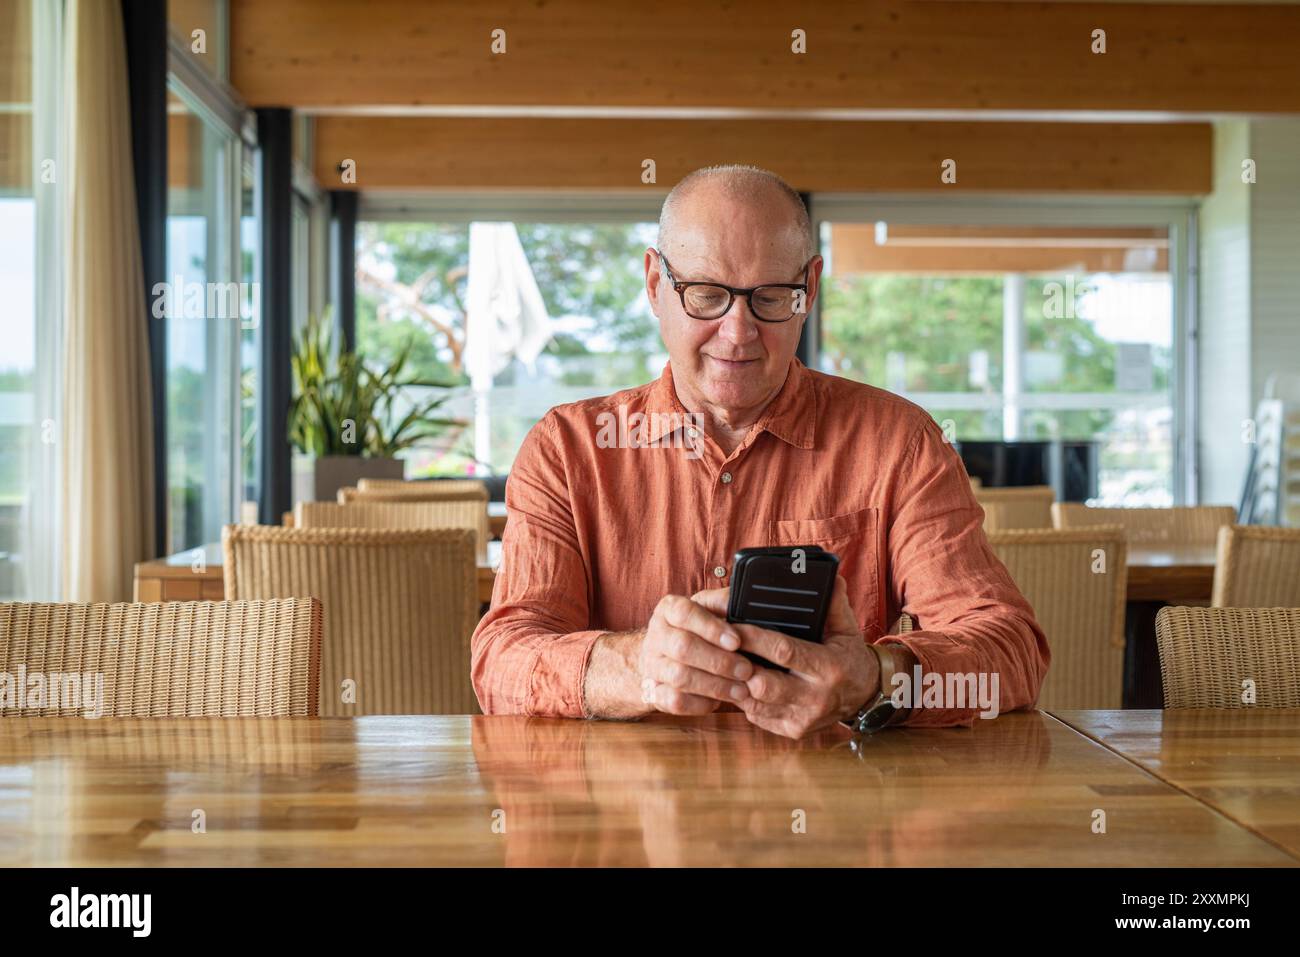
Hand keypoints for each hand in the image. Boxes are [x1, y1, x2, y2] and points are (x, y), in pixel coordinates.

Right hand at [637, 593, 755, 714]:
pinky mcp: (653, 692)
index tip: (736, 642)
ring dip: (714, 685)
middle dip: (719, 661)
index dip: (711, 628)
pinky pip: (674, 701)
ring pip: (679, 677)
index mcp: (669, 609)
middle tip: (746, 670)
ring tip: (741, 690)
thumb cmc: (696, 631)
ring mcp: (652, 665)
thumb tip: (743, 605)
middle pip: (682, 647)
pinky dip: (699, 703)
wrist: (665, 657)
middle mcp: (656, 635)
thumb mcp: (709, 611)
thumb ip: (724, 605)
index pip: (684, 613)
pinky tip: (717, 702)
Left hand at [694, 576, 878, 738]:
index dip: (754, 639)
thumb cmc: (850, 656)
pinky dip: (745, 699)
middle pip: (763, 684)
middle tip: (720, 648)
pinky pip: (758, 717)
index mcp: (829, 667)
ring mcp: (803, 719)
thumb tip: (829, 576)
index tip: (732, 626)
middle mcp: (816, 697)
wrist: (866, 696)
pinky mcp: (793, 731)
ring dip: (737, 683)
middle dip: (738, 666)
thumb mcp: (847, 629)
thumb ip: (834, 603)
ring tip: (725, 664)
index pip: (783, 651)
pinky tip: (739, 683)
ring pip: (755, 703)